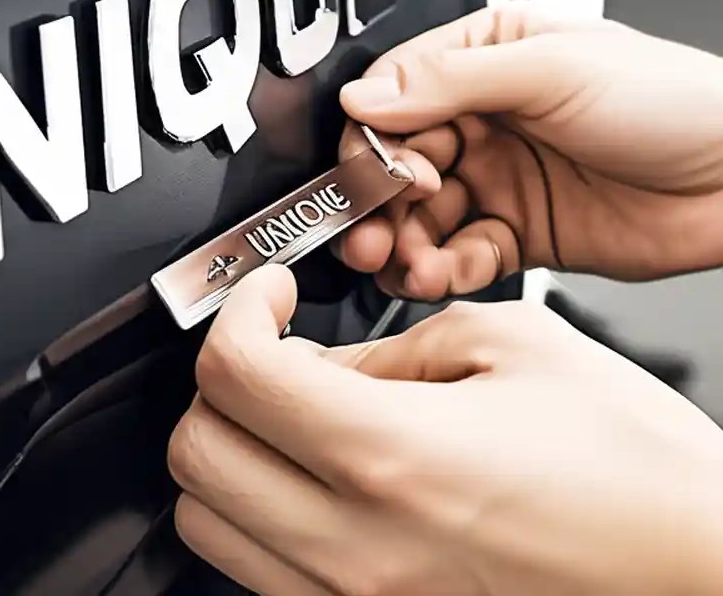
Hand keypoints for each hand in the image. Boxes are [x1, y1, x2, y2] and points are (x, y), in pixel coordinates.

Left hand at [168, 265, 722, 595]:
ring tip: (293, 422)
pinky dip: (264, 518)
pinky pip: (262, 573)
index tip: (268, 298)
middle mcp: (357, 545)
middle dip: (220, 383)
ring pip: (209, 525)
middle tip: (272, 352)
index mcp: (392, 454)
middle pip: (194, 453)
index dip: (238, 312)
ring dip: (231, 456)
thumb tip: (312, 358)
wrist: (698, 571)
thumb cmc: (639, 472)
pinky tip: (323, 481)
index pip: (234, 374)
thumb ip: (388, 346)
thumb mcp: (514, 349)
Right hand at [336, 1, 722, 299]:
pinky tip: (443, 275)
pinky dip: (444, 272)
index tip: (386, 176)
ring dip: (405, 247)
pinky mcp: (520, 234)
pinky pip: (459, 258)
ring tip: (410, 265)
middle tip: (376, 236)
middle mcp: (483, 120)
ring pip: (420, 220)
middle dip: (379, 208)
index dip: (377, 146)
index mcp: (483, 61)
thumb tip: (364, 97)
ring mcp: (500, 180)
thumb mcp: (552, 70)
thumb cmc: (674, 100)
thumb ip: (449, 82)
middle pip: (396, 169)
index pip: (392, 102)